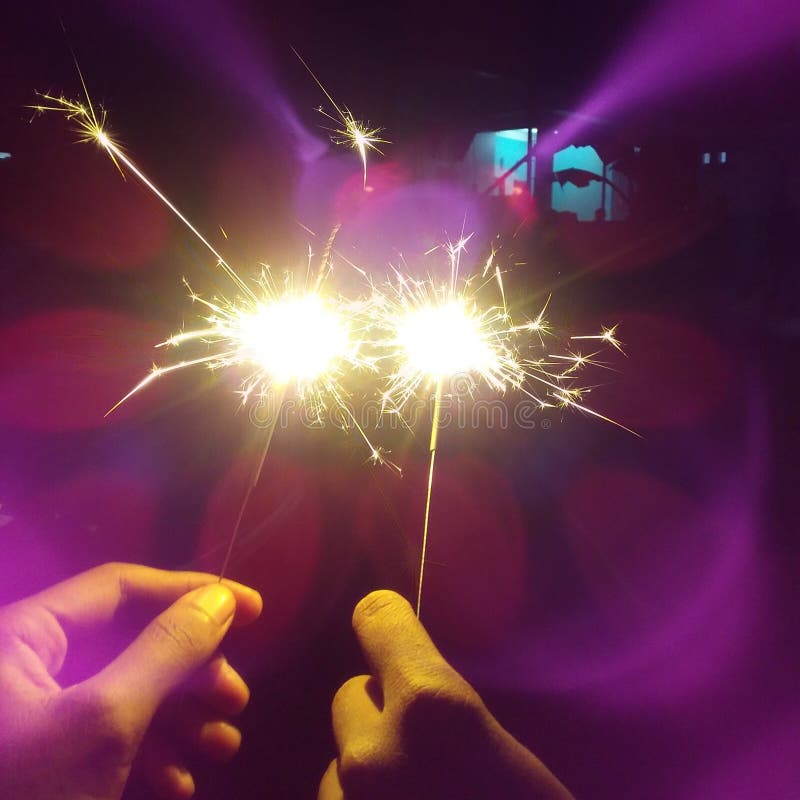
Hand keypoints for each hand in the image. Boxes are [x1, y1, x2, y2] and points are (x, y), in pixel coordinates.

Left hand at [0, 562, 261, 799]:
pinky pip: (106, 737)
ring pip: (126, 693)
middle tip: (236, 700)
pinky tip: (179, 784)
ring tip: (222, 748)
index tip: (252, 610)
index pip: (121, 587)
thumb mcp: (105, 722)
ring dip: (181, 719)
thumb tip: (222, 597)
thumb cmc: (27, 796)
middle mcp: (27, 666)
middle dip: (190, 673)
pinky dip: (149, 754)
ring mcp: (35, 718)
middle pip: (129, 642)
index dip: (191, 591)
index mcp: (23, 636)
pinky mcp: (46, 762)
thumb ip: (167, 650)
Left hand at [319, 590, 572, 799]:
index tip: (382, 623)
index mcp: (433, 706)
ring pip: (337, 762)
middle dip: (378, 715)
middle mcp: (374, 750)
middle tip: (419, 751)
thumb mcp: (500, 754)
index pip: (379, 622)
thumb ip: (442, 710)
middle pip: (349, 696)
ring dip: (363, 775)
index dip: (383, 624)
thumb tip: (402, 682)